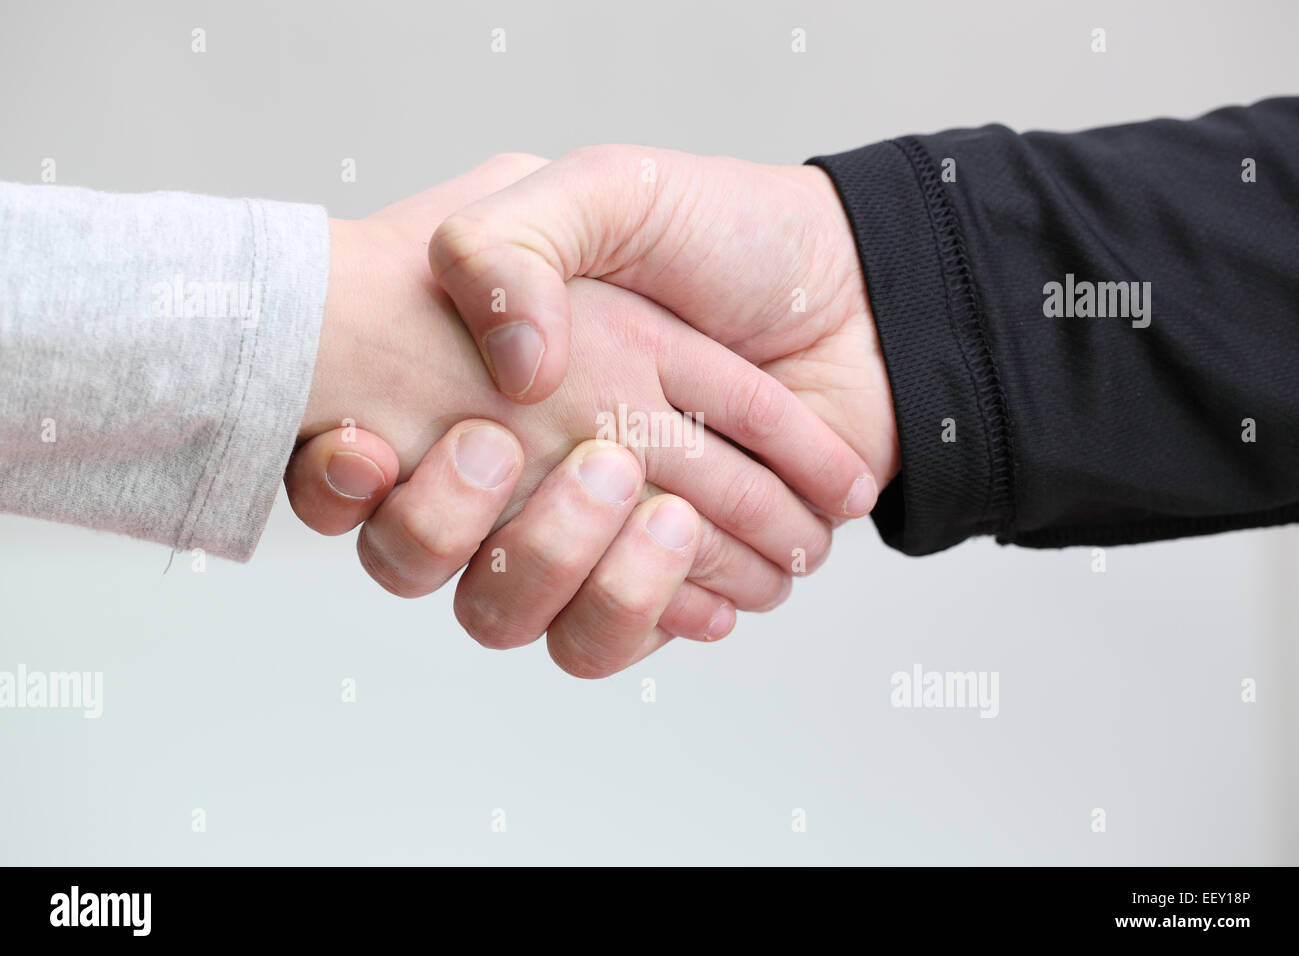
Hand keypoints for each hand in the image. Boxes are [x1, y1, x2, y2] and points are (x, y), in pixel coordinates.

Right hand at [287, 156, 874, 674]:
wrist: (857, 291)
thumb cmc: (726, 233)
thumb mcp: (605, 192)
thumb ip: (512, 245)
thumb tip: (508, 375)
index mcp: (470, 380)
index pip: (352, 461)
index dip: (333, 482)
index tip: (374, 447)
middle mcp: (508, 466)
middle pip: (418, 563)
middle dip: (471, 527)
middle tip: (592, 460)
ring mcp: (577, 528)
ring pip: (511, 615)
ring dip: (581, 573)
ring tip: (674, 515)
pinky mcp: (652, 576)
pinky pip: (608, 637)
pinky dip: (652, 611)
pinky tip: (701, 571)